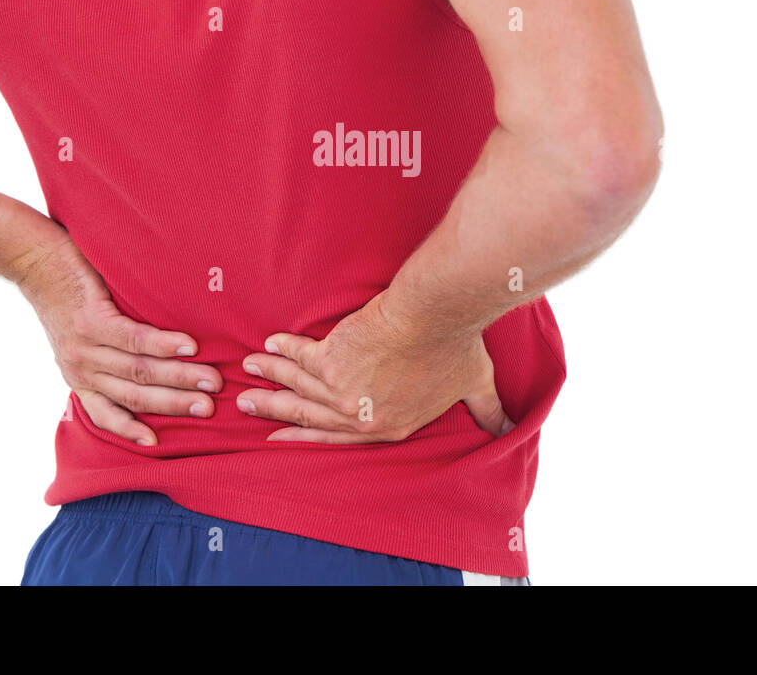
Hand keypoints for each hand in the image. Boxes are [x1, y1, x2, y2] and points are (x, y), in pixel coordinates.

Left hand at [15, 233, 220, 445]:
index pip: (105, 414)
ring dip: (179, 377)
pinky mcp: (91, 319)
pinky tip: (189, 346)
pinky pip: (133, 338)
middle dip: (175, 404)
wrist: (33, 261)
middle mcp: (80, 368)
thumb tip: (151, 366)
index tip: (158, 444)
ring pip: (138, 370)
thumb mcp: (77, 337)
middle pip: (134, 396)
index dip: (130, 432)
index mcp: (79, 377)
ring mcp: (84, 346)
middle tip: (210, 408)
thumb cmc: (65, 294)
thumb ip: (106, 356)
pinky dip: (164, 344)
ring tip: (211, 379)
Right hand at [238, 292, 511, 442]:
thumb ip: (488, 411)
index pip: (338, 438)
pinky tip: (269, 343)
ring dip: (269, 379)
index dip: (305, 439)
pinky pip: (299, 355)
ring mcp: (341, 390)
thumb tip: (509, 426)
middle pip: (306, 416)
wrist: (435, 316)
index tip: (279, 439)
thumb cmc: (457, 348)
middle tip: (247, 407)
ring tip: (248, 372)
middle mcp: (358, 416)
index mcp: (388, 427)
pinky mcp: (330, 358)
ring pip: (295, 387)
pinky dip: (283, 349)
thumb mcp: (476, 386)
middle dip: (274, 412)